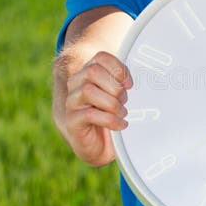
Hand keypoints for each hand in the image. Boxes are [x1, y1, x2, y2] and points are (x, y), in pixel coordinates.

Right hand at [63, 51, 132, 166]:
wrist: (100, 146)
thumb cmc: (110, 117)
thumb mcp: (119, 97)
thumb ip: (123, 83)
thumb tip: (133, 80)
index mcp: (88, 73)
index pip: (100, 58)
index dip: (118, 68)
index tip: (129, 84)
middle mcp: (76, 84)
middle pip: (92, 71)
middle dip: (114, 86)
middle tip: (124, 100)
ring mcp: (72, 102)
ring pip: (88, 91)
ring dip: (112, 103)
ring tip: (122, 113)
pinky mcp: (72, 121)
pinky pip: (89, 114)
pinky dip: (110, 119)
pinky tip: (120, 125)